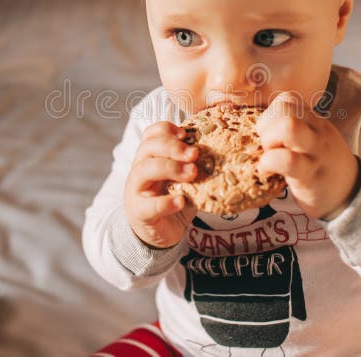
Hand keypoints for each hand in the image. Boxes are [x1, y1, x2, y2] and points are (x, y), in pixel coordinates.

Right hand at [124, 121, 198, 248]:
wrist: (159, 231)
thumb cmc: (172, 197)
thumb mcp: (182, 177)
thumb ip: (193, 164)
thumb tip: (223, 150)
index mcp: (150, 156)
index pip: (152, 134)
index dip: (166, 129)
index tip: (185, 133)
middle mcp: (140, 168)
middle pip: (148, 147)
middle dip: (172, 146)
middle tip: (194, 153)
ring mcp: (137, 190)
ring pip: (144, 170)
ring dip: (170, 168)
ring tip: (192, 173)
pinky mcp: (139, 212)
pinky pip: (148, 205)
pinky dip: (165, 202)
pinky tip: (181, 201)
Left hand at [255, 91, 359, 218]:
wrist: (350, 195)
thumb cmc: (321, 167)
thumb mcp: (312, 141)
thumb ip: (291, 130)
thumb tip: (252, 126)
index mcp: (314, 121)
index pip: (288, 99)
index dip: (270, 114)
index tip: (267, 133)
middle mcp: (316, 131)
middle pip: (285, 107)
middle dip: (265, 124)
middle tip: (265, 146)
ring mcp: (315, 151)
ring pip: (288, 126)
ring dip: (268, 140)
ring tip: (267, 156)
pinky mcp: (310, 175)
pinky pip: (286, 160)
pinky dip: (267, 163)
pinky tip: (266, 172)